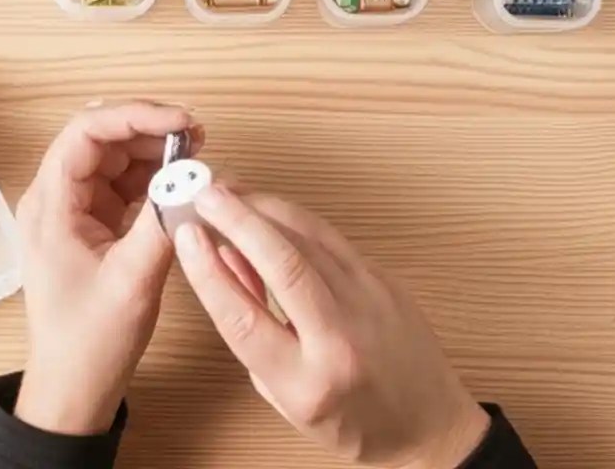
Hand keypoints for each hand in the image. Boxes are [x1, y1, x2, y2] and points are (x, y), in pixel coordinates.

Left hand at [14, 101, 201, 435]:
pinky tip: (181, 182)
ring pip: (114, 158)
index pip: (86, 132)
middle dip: (149, 128)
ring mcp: (73, 212)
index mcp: (50, 205)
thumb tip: (196, 179)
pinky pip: (123, 184)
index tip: (182, 122)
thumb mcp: (133, 280)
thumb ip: (163, 222)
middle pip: (101, 137)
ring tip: (196, 155)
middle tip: (198, 135)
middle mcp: (56, 199)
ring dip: (154, 150)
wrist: (73, 386)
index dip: (135, 116)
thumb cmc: (89, 340)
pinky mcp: (92, 226)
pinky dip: (153, 176)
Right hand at [174, 185, 488, 467]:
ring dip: (263, 208)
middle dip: (237, 220)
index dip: (208, 271)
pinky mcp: (384, 281)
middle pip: (282, 263)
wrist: (429, 424)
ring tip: (228, 190)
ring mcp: (369, 304)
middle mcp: (340, 340)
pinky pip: (331, 239)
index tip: (186, 236)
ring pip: (310, 240)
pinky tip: (268, 206)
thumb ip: (252, 330)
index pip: (245, 316)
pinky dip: (294, 217)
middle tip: (203, 193)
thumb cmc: (352, 419)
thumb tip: (223, 261)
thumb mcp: (283, 394)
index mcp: (306, 382)